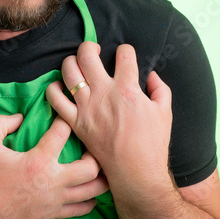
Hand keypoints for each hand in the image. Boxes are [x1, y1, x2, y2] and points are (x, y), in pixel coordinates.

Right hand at [0, 113, 107, 218]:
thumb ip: (1, 123)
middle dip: (95, 153)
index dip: (65, 119)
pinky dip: (90, 200)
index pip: (62, 133)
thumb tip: (20, 117)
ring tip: (97, 167)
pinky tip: (88, 191)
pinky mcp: (53, 214)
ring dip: (99, 177)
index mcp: (37, 161)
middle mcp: (52, 182)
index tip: (64, 114)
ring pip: (93, 191)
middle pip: (91, 167)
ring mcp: (55, 201)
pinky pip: (82, 209)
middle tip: (89, 144)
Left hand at [45, 42, 172, 196]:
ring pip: (68, 71)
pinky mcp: (74, 122)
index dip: (126, 50)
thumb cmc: (152, 144)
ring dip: (71, 62)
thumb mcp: (165, 112)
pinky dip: (54, 88)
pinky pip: (55, 99)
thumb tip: (151, 75)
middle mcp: (104, 94)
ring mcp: (86, 108)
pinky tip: (62, 87)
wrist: (135, 172)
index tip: (126, 56)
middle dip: (89, 46)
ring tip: (78, 66)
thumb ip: (160, 88)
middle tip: (94, 51)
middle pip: (87, 55)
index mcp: (128, 89)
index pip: (123, 53)